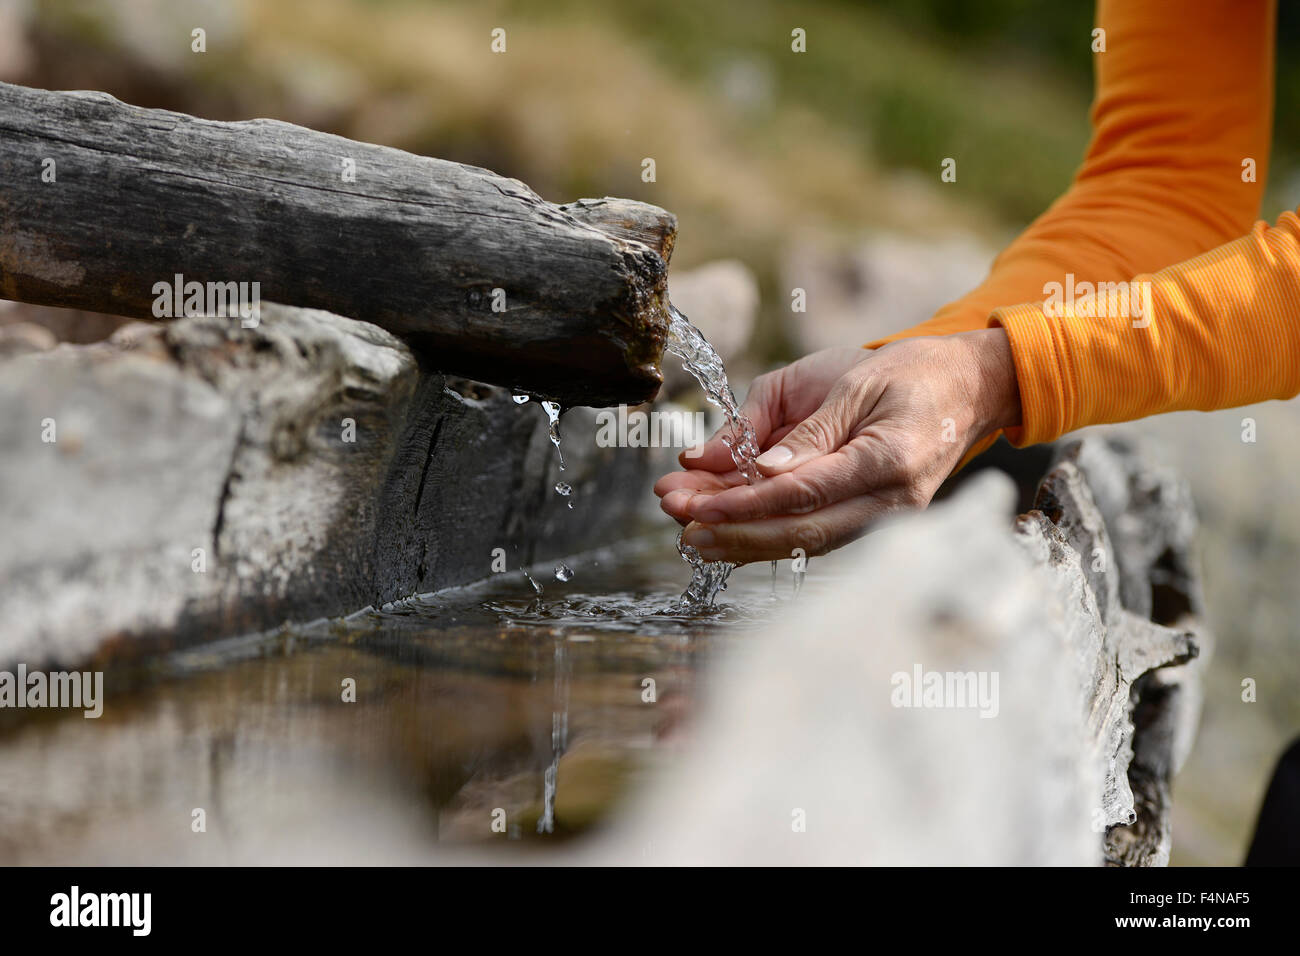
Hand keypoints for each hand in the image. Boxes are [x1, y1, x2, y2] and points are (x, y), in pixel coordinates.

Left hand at [654, 329, 1020, 563]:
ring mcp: (883, 520)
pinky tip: (721, 528)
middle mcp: (890, 503)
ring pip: (802, 543)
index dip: (747, 503)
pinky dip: (763, 533)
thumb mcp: (852, 382)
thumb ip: (805, 428)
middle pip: (801, 533)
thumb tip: (756, 467)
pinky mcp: (869, 522)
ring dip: (740, 538)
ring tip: (685, 526)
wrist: (964, 389)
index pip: (806, 494)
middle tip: (678, 524)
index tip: (699, 504)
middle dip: (733, 532)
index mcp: (890, 461)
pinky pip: (811, 536)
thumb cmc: (906, 375)